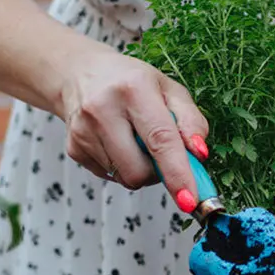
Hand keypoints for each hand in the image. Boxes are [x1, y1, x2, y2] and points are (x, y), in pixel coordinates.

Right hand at [59, 51, 208, 208]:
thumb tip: (200, 154)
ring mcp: (83, 130)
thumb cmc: (133, 83)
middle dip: (159, 173)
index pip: (160, 139)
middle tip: (161, 152)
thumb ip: (192, 122)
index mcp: (133, 89)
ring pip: (126, 178)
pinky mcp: (73, 148)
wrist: (82, 74)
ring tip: (136, 140)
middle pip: (139, 170)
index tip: (189, 200)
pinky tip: (118, 143)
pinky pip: (111, 176)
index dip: (177, 173)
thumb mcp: (171, 90)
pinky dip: (122, 167)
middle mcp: (103, 108)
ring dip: (140, 169)